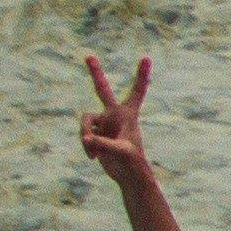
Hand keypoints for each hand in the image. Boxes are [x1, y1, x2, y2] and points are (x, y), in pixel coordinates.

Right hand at [75, 54, 156, 185]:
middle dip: (95, 73)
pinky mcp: (96, 133)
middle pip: (102, 89)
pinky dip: (86, 145)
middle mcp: (115, 115)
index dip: (141, 75)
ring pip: (85, 120)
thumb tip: (86, 138)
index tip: (146, 58)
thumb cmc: (132, 162)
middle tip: (88, 55)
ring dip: (86, 134)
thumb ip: (102, 143)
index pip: (137, 91)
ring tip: (93, 150)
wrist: (128, 175)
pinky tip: (93, 157)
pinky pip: (84, 134)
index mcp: (128, 114)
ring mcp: (105, 123)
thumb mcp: (120, 152)